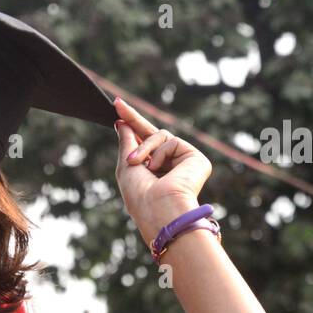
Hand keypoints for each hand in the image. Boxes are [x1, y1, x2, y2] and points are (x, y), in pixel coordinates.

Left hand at [113, 97, 211, 243]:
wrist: (159, 209)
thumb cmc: (140, 195)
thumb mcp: (127, 166)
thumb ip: (127, 142)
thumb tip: (122, 123)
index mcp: (153, 171)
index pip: (143, 143)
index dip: (131, 125)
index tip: (117, 108)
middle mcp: (170, 166)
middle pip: (152, 133)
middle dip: (133, 119)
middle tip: (117, 103)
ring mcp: (183, 162)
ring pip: (159, 135)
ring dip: (144, 147)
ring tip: (137, 164)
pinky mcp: (196, 159)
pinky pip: (171, 141)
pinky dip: (159, 152)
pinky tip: (158, 169)